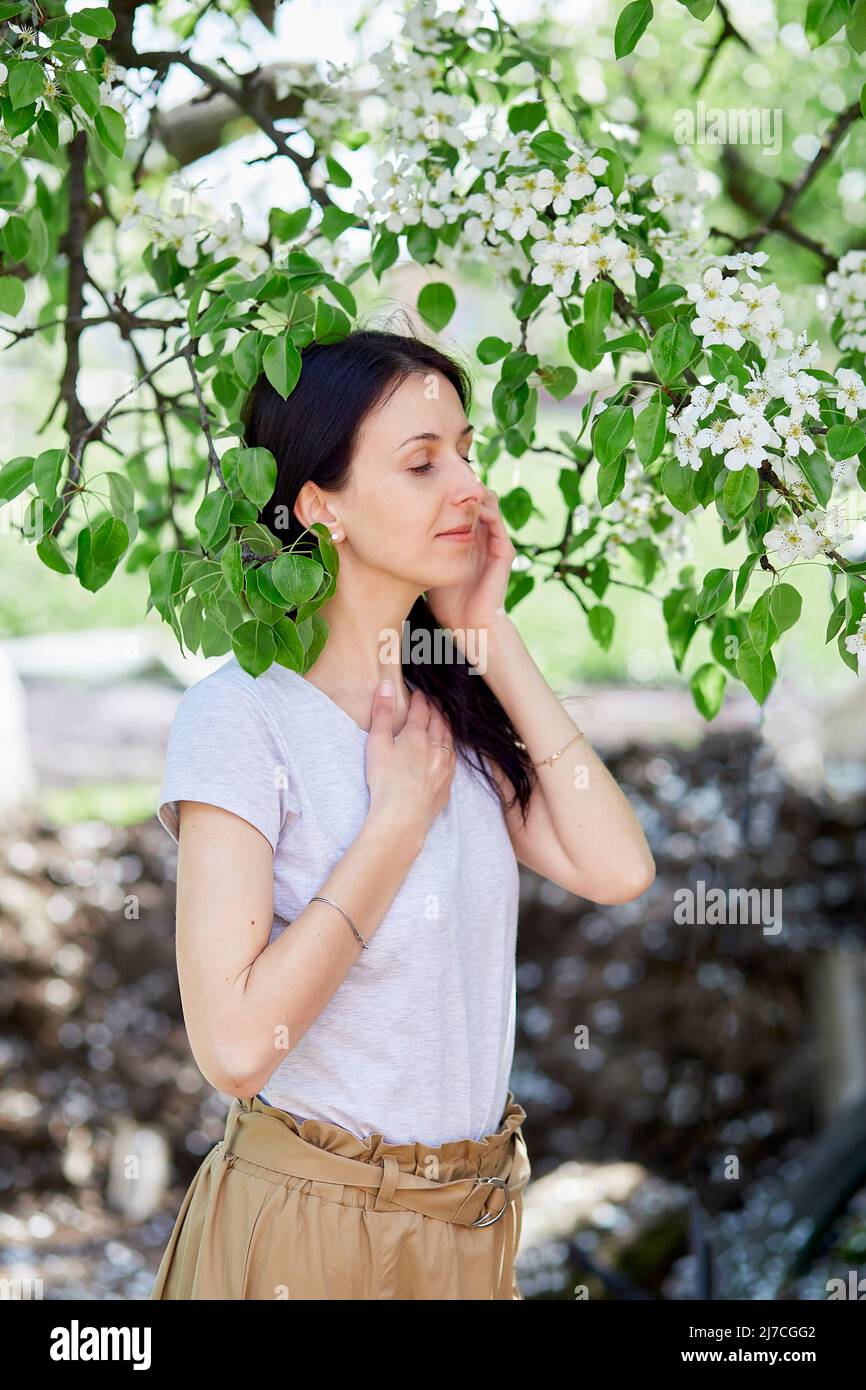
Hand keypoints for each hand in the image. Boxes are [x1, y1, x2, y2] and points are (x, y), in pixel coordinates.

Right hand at [364, 684, 455, 841]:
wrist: (402, 816)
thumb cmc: (386, 780)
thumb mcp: (377, 742)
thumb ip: (382, 713)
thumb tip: (387, 685)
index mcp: (416, 736)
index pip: (421, 711)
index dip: (420, 699)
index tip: (419, 692)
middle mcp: (435, 748)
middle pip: (438, 723)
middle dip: (436, 710)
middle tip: (434, 702)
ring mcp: (443, 767)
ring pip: (449, 740)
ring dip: (446, 727)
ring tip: (443, 721)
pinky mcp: (446, 785)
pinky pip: (453, 760)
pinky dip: (451, 749)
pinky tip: (448, 751)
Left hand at [425, 487, 515, 646]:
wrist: (468, 624)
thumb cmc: (445, 599)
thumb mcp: (426, 565)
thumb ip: (415, 547)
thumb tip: (384, 530)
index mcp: (467, 535)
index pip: (460, 501)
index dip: (447, 489)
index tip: (426, 482)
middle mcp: (482, 534)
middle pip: (474, 495)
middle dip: (458, 485)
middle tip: (437, 477)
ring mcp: (494, 540)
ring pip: (488, 501)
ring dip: (471, 493)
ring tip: (450, 489)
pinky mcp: (503, 550)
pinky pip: (496, 520)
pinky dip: (483, 509)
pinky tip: (463, 508)